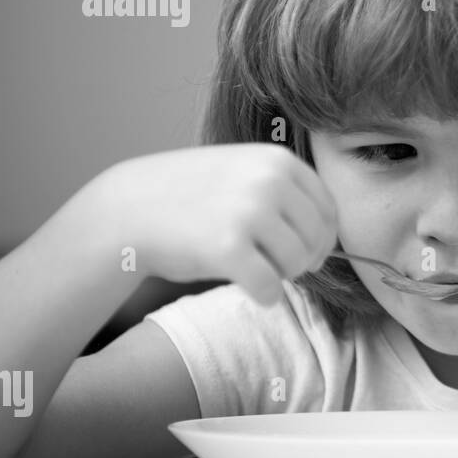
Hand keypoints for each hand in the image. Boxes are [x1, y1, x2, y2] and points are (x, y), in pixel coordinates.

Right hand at [93, 144, 338, 305]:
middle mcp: (269, 181)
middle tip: (276, 266)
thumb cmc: (188, 196)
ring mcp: (249, 212)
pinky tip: (249, 289)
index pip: (328, 209)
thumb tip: (330, 236)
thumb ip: (286, 192)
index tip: (308, 253)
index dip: (323, 238)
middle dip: (302, 260)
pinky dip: (264, 296)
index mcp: (278, 160)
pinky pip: (270, 288)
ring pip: (297, 264)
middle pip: (316, 239)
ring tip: (254, 270)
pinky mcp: (228, 248)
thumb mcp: (243, 172)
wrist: (127, 209)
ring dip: (280, 276)